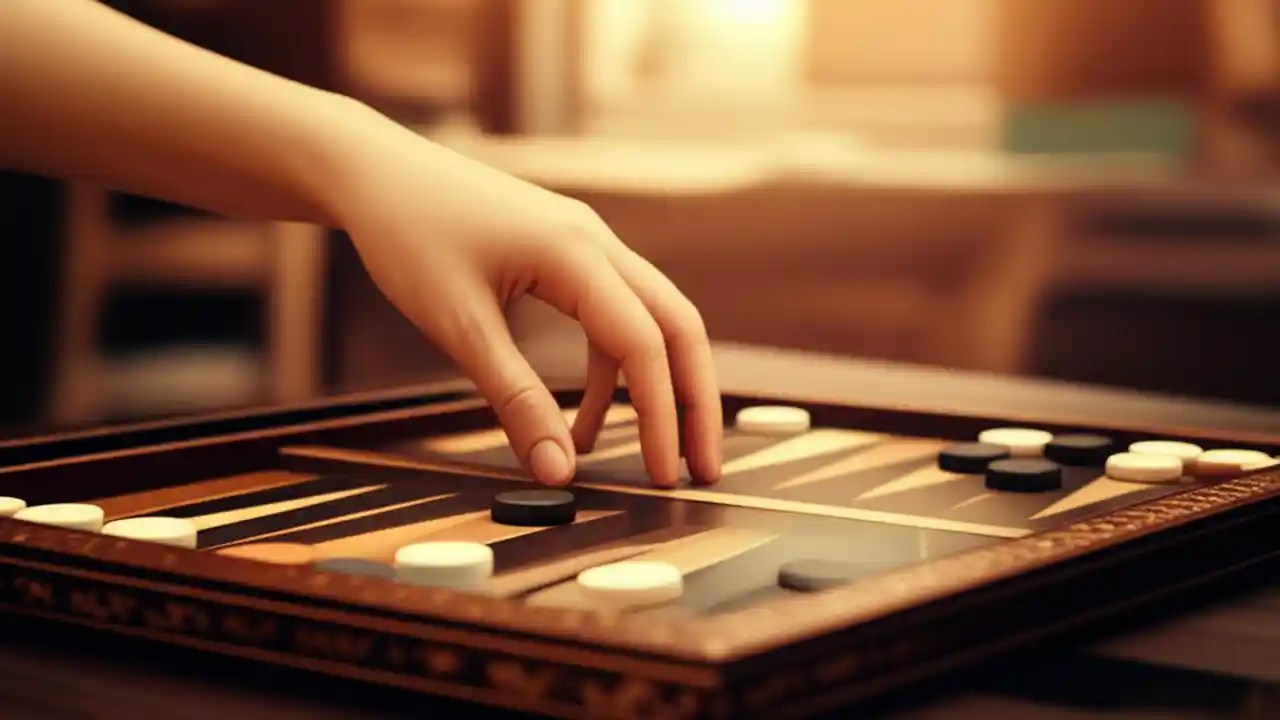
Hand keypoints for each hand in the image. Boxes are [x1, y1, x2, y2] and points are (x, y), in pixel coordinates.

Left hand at [326, 113, 722, 487]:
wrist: (374, 170)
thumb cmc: (407, 235)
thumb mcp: (458, 326)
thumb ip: (515, 399)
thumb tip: (558, 471)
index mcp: (574, 252)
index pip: (644, 342)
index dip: (662, 416)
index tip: (663, 478)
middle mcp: (596, 242)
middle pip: (676, 325)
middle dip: (693, 401)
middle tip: (703, 469)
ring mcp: (585, 243)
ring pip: (650, 320)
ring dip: (657, 387)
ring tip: (651, 453)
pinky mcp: (566, 254)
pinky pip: (609, 316)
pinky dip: (609, 371)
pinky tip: (586, 420)